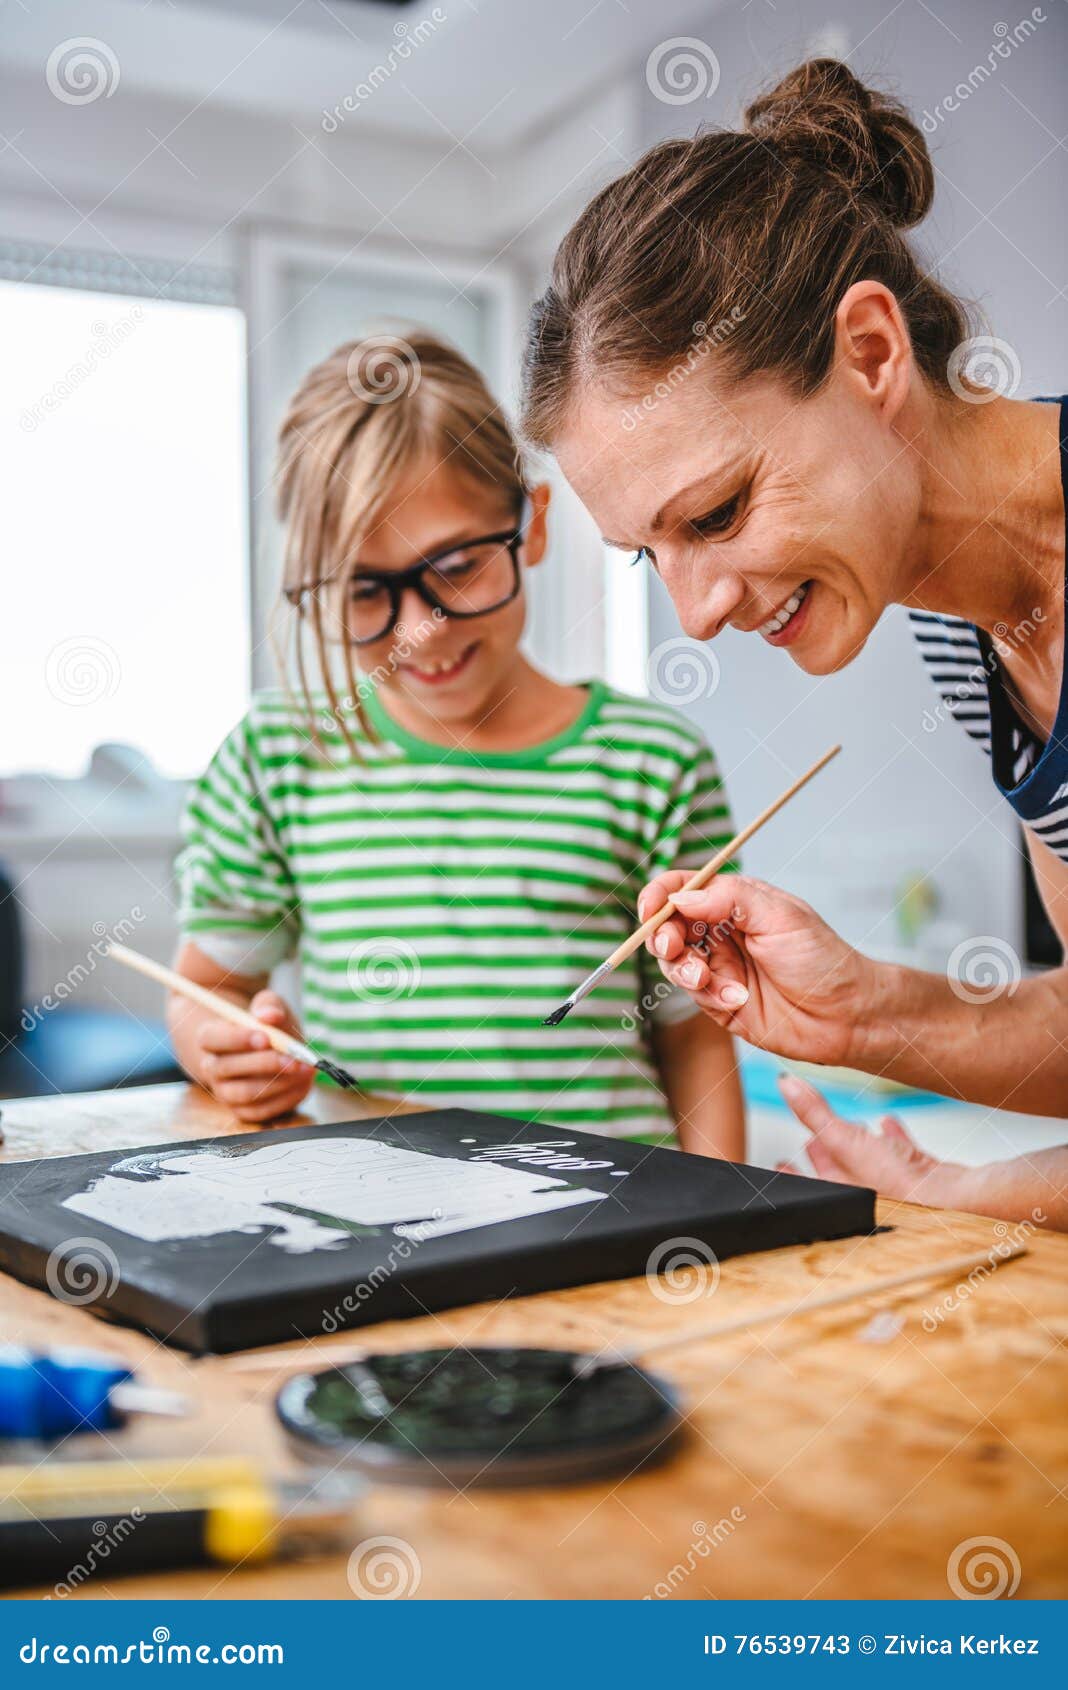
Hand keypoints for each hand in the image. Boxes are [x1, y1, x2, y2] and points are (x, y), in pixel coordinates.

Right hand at [197, 990, 315, 1122]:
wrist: (271, 1051)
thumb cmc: (268, 1026)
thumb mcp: (269, 1006)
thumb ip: (269, 1005)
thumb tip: (270, 1015)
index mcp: (211, 1037)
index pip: (212, 1039)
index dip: (236, 1039)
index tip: (265, 1037)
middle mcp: (212, 1067)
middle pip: (226, 1068)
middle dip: (263, 1064)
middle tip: (293, 1058)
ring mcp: (225, 1092)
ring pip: (245, 1093)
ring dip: (278, 1083)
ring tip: (304, 1069)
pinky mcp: (243, 1111)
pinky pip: (261, 1111)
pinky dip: (286, 1099)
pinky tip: (304, 1083)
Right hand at [638, 872, 873, 1065]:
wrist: (847, 1015)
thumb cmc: (823, 959)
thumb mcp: (781, 916)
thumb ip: (730, 899)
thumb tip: (681, 896)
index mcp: (736, 902)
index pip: (685, 888)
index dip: (660, 895)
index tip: (650, 909)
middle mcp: (722, 932)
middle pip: (669, 926)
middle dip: (663, 937)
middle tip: (672, 949)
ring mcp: (720, 967)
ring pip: (675, 963)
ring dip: (683, 970)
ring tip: (707, 980)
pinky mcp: (720, 1001)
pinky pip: (694, 995)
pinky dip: (709, 995)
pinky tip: (737, 998)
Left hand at [776, 1073, 962, 1208]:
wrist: (953, 1196)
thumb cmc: (898, 1184)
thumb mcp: (843, 1140)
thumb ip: (814, 1113)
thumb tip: (785, 1084)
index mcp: (838, 1190)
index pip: (807, 1183)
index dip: (792, 1172)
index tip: (780, 1165)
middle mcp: (864, 1192)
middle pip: (836, 1169)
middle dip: (823, 1154)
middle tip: (809, 1144)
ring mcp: (892, 1185)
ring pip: (869, 1161)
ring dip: (859, 1145)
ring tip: (852, 1128)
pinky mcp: (918, 1174)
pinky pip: (901, 1152)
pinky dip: (893, 1137)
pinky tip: (889, 1124)